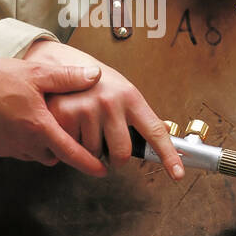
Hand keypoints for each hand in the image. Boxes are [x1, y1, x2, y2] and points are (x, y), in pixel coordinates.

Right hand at [0, 48, 108, 173]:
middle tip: (70, 133)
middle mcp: (24, 143)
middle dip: (64, 149)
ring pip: (35, 154)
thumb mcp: (35, 73)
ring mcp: (8, 148)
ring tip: (44, 124)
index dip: (88, 164)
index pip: (70, 153)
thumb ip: (67, 78)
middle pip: (54, 155)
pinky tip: (20, 122)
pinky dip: (25, 142)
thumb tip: (96, 76)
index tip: (102, 171)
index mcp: (38, 126)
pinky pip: (18, 150)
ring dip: (43, 145)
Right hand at [37, 39, 184, 179]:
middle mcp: (110, 101)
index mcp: (129, 95)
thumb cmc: (90, 82)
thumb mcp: (118, 91)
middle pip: (121, 153)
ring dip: (88, 147)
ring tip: (82, 124)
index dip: (167, 155)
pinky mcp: (65, 115)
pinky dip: (70, 143)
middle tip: (106, 144)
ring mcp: (87, 107)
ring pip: (94, 154)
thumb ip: (134, 114)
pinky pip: (73, 149)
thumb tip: (158, 136)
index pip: (154, 131)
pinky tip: (69, 125)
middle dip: (115, 158)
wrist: (57, 63)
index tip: (177, 173)